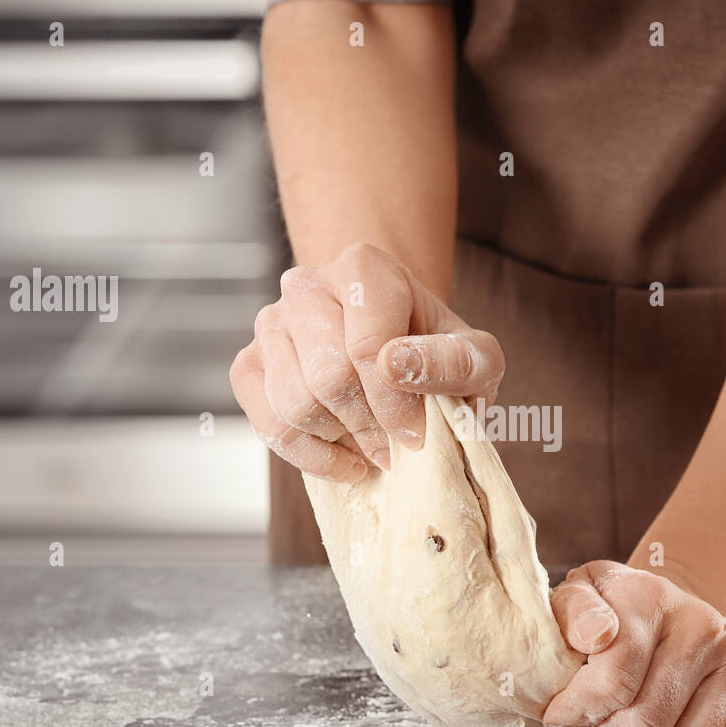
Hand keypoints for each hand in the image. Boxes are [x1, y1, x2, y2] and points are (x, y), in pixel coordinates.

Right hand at [229, 242, 503, 481]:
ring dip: (340, 439)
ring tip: (371, 444)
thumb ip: (454, 360)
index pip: (367, 348)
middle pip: (327, 378)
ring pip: (294, 404)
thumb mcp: (476, 357)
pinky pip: (268, 424)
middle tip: (395, 445)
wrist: (394, 344)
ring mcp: (271, 323)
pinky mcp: (249, 364)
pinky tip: (343, 456)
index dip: (394, 406)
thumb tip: (393, 364)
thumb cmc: (438, 352)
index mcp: (365, 269)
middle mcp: (307, 285)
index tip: (417, 436)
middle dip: (367, 427)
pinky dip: (309, 455)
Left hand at [545, 561, 725, 726]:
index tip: (559, 717)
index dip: (576, 711)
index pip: (613, 682)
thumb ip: (570, 612)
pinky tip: (686, 725)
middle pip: (646, 723)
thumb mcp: (580, 597)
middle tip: (595, 725)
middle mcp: (700, 621)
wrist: (674, 608)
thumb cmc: (615, 614)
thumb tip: (595, 636)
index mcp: (647, 596)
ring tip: (636, 718)